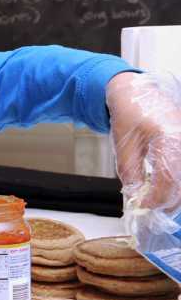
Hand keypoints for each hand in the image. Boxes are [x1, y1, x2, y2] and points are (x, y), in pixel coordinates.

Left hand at [108, 72, 180, 215]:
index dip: (156, 198)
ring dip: (173, 192)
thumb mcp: (124, 145)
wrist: (136, 92)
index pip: (168, 179)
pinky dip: (176, 181)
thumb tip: (136, 196)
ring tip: (155, 199)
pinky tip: (162, 186)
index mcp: (170, 139)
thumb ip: (131, 172)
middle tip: (150, 207)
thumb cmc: (129, 114)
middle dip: (167, 199)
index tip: (143, 206)